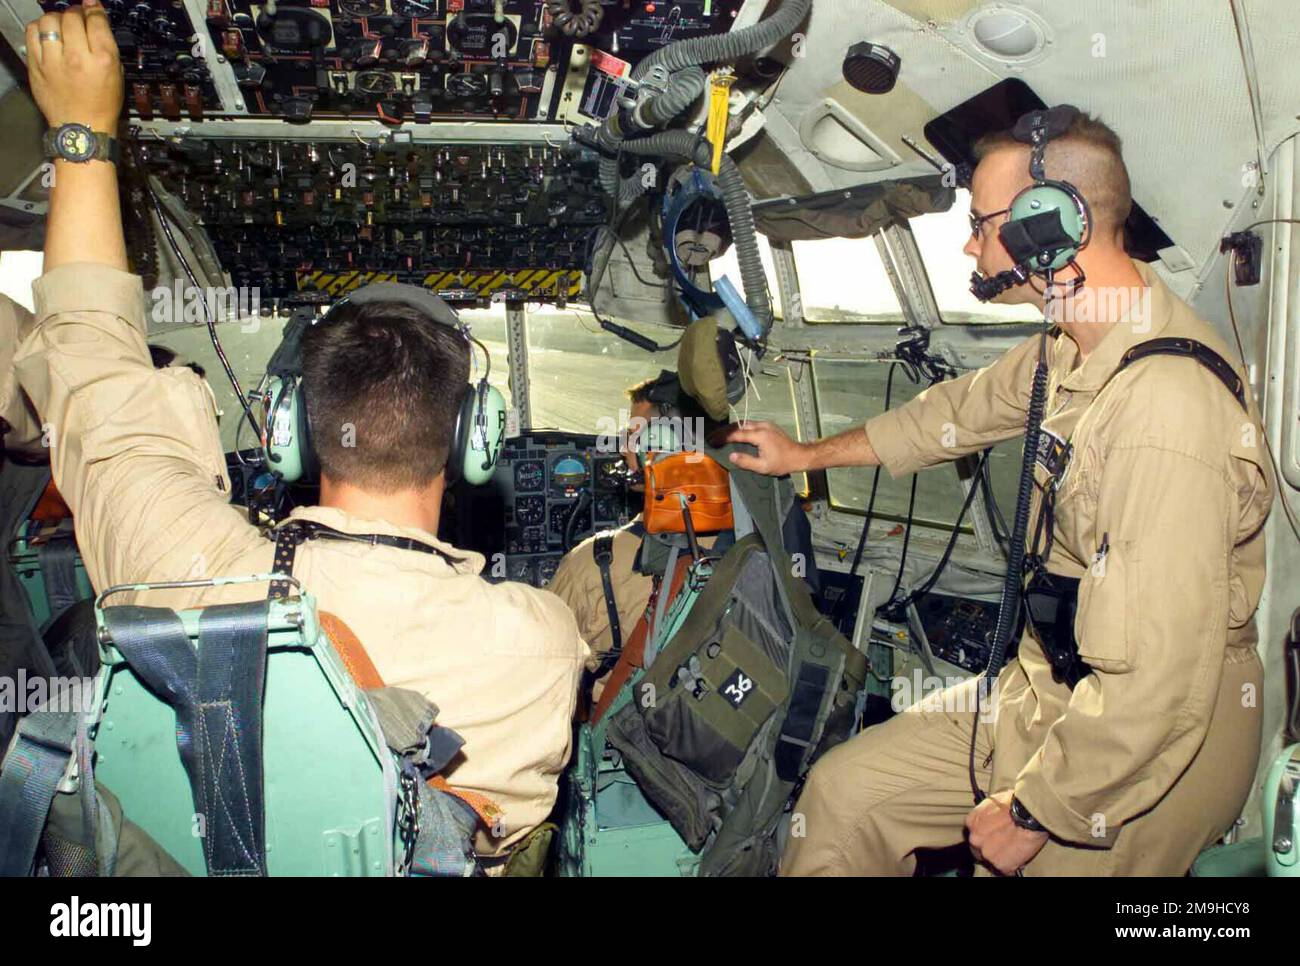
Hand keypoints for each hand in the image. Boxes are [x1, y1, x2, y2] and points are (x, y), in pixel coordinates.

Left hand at [26, 0, 122, 131]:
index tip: (92, 6)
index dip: (94, 9)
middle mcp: (78, 58)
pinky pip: (32, 33)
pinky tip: (47, 33)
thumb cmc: (101, 105)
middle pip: (72, 17)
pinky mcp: (37, 66)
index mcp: (103, 60)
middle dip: (76, 13)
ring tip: (62, 25)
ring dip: (57, 18)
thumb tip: (96, 21)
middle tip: (78, 17)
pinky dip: (40, 27)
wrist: (82, 128)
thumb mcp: (116, 75)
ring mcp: (54, 62)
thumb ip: (106, 46)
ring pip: (50, 20)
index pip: (96, 21)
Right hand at [716, 420, 807, 475]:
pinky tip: (735, 434)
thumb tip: (731, 456)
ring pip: (744, 422)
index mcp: (760, 435)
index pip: (737, 433)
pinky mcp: (769, 425)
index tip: (712, 440)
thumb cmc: (782, 463)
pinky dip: (740, 428)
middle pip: (738, 425)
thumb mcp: (763, 467)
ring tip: (720, 435)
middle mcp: (762, 425)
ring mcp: (766, 424)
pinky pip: (751, 424)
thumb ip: (746, 461)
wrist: (799, 455)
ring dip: (732, 428)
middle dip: (724, 431)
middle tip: (712, 436)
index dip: (723, 437)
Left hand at [965, 790, 1047, 875]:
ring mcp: (987, 853)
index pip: (975, 835)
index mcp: (972, 822)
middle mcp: (975, 839)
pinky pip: (1006, 870)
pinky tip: (1020, 857)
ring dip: (1003, 858)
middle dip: (991, 849)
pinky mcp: (1001, 864)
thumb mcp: (993, 801)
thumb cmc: (1016, 802)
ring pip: (992, 861)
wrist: (1029, 811)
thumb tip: (992, 816)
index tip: (994, 838)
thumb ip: (987, 814)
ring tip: (1015, 850)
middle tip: (1005, 846)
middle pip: (979, 850)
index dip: (986, 838)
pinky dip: (1013, 866)